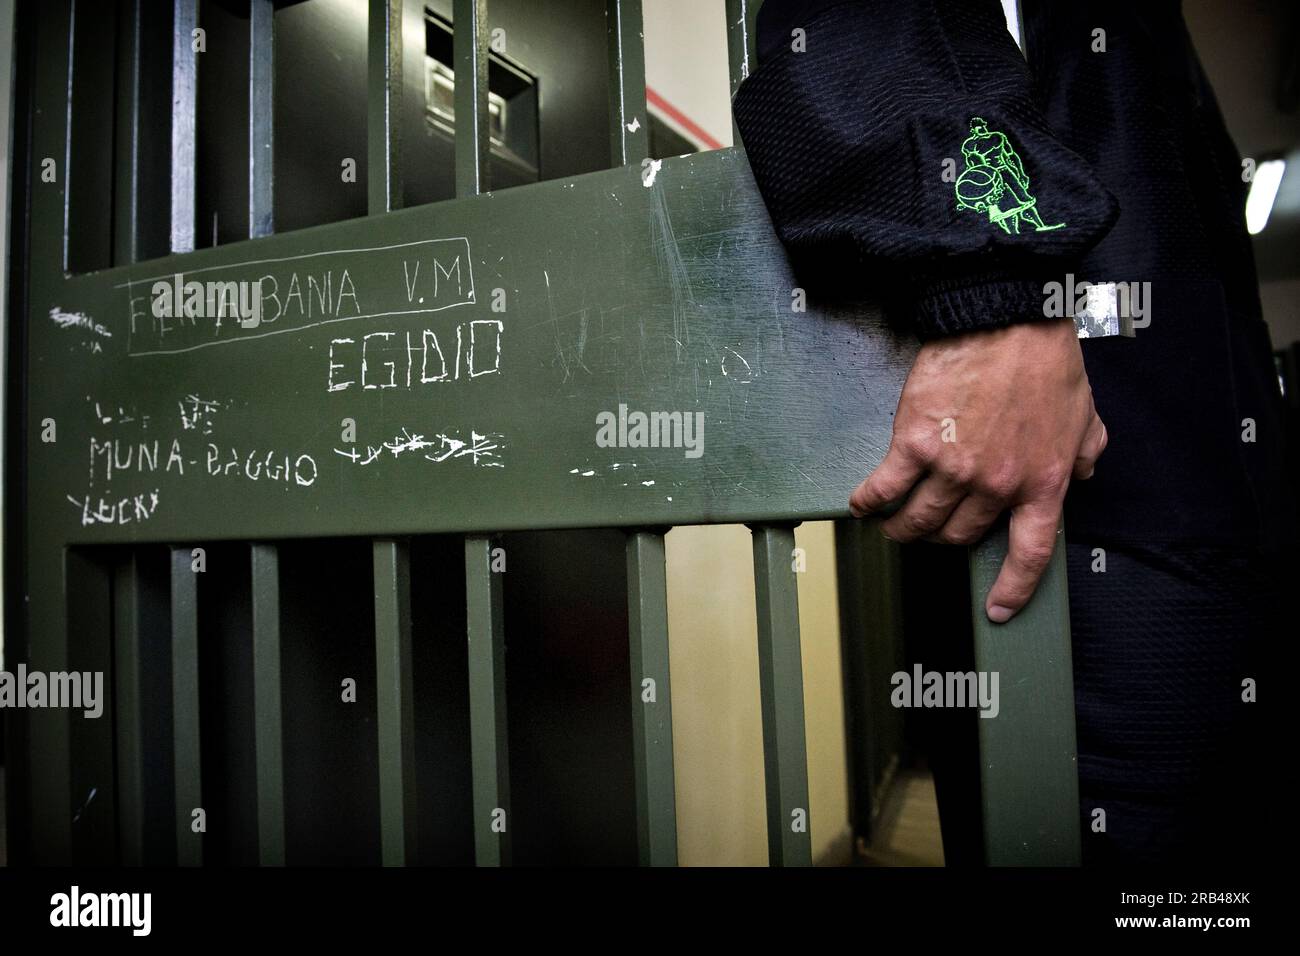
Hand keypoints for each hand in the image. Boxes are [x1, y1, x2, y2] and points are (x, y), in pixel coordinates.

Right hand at [849, 317, 1106, 622]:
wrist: (1004, 318)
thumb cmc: (1044, 358)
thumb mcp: (1085, 413)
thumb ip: (1085, 452)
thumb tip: (1083, 473)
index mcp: (1043, 483)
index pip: (1029, 554)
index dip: (1013, 588)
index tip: (1000, 609)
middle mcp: (997, 485)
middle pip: (959, 536)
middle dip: (944, 539)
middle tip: (932, 528)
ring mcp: (953, 468)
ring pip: (919, 520)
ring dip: (902, 528)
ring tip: (891, 523)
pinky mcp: (915, 444)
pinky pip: (885, 489)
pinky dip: (870, 502)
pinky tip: (863, 504)